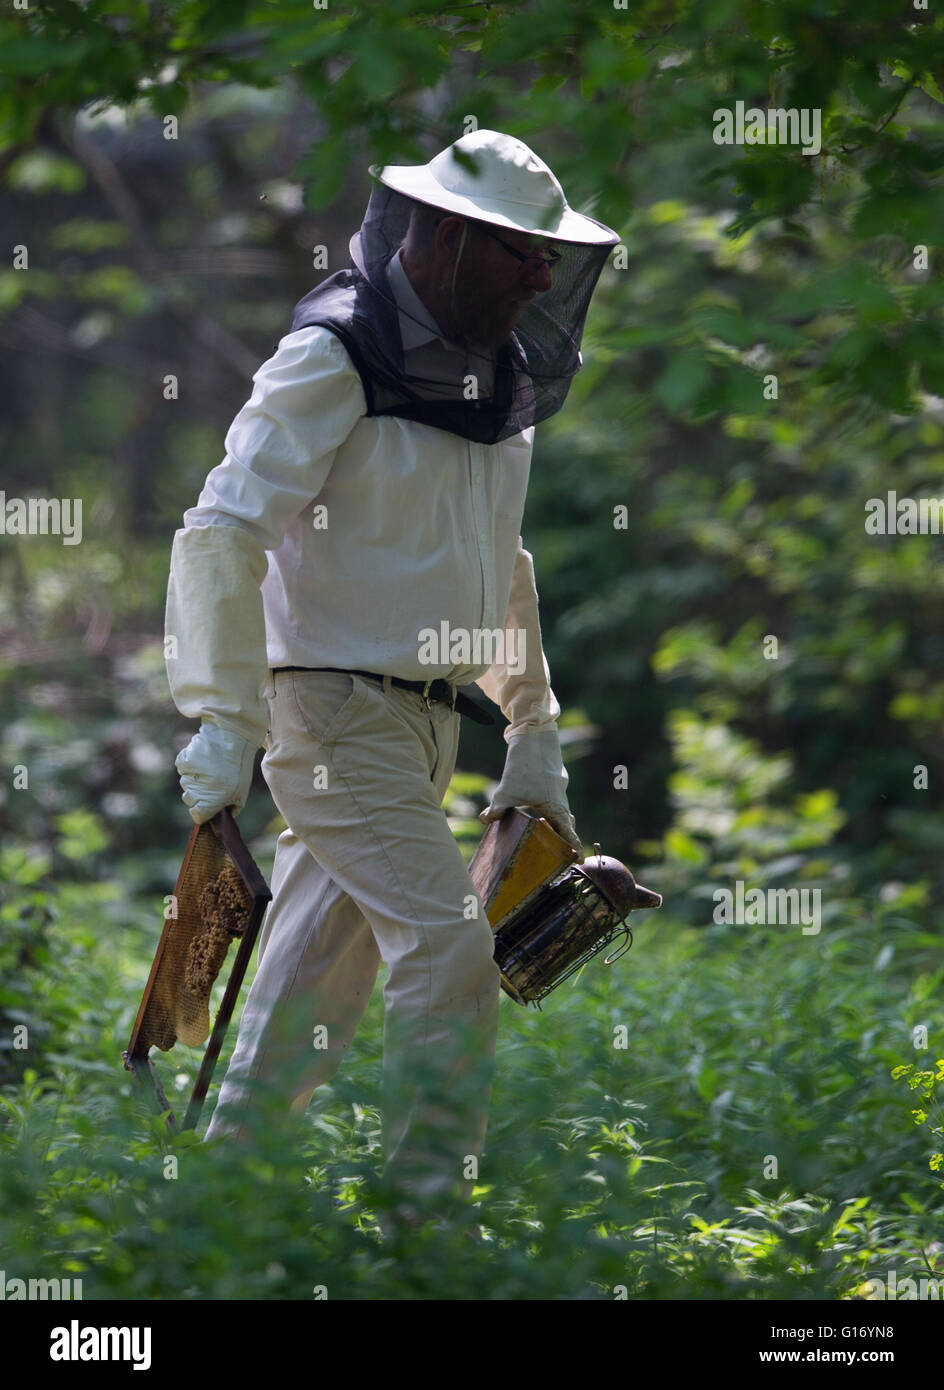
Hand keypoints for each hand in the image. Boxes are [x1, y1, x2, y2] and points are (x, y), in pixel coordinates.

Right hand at [175, 721, 255, 825]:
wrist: (232, 739)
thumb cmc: (239, 768)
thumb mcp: (241, 793)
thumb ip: (231, 809)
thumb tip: (221, 816)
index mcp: (211, 802)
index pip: (196, 816)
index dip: (202, 813)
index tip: (208, 806)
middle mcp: (196, 791)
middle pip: (189, 800)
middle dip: (199, 795)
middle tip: (212, 783)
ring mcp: (188, 776)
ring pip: (185, 784)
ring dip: (195, 779)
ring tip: (210, 769)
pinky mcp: (183, 761)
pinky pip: (183, 769)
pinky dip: (190, 766)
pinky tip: (203, 760)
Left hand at [479, 727, 582, 858]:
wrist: (535, 736)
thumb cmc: (525, 766)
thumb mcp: (506, 791)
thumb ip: (496, 809)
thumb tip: (485, 820)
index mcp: (555, 808)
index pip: (568, 833)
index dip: (574, 847)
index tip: (579, 860)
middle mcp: (561, 800)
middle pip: (566, 825)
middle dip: (566, 839)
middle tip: (564, 853)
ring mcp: (558, 790)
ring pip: (562, 812)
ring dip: (558, 824)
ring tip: (549, 835)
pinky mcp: (553, 781)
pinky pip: (556, 801)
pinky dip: (552, 810)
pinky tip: (538, 811)